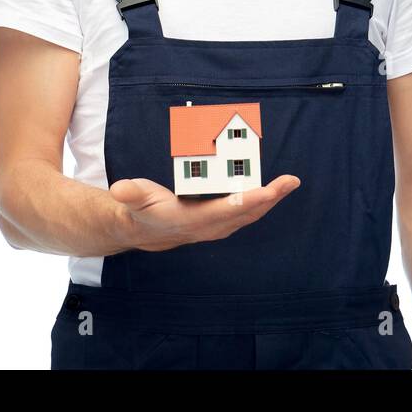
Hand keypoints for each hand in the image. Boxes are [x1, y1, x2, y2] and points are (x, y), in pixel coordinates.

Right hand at [108, 175, 300, 251]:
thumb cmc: (140, 209)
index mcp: (191, 219)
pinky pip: (246, 210)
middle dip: (270, 197)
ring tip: (290, 183)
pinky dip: (263, 199)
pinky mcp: (220, 220)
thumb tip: (120, 189)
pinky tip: (275, 188)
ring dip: (271, 199)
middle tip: (291, 181)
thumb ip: (130, 193)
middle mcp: (209, 225)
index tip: (267, 191)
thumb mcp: (132, 198)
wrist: (144, 230)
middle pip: (245, 212)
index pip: (225, 210)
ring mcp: (217, 225)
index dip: (247, 201)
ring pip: (250, 213)